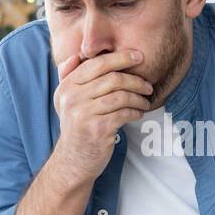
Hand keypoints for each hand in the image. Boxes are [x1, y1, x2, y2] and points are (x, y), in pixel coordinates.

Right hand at [51, 49, 153, 181]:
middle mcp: (72, 98)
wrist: (73, 159)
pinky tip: (139, 114)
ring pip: (121, 96)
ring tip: (146, 102)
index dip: (120, 58)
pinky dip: (135, 112)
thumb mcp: (65, 101)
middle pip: (112, 79)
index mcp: (66, 86)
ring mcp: (83, 114)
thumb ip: (69, 77)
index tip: (139, 56)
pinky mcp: (96, 129)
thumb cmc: (77, 126)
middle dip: (136, 80)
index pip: (96, 64)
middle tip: (148, 86)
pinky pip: (123, 113)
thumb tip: (77, 54)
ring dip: (138, 98)